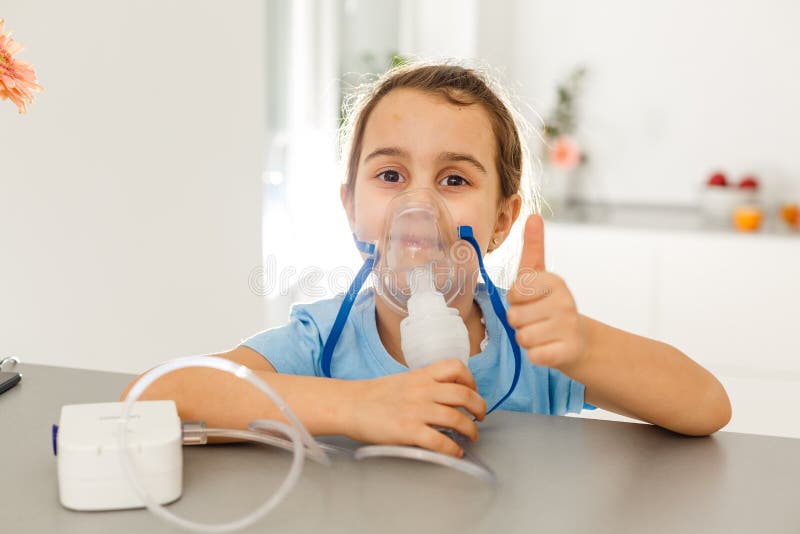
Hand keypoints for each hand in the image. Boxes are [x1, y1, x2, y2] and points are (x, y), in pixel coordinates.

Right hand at [346, 359, 486, 456]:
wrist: (349, 404)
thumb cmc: (373, 395)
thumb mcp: (403, 381)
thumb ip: (424, 385)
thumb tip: (443, 398)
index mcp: (421, 376)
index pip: (456, 368)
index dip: (471, 380)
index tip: (472, 391)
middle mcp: (423, 390)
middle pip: (464, 394)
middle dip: (479, 407)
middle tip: (480, 417)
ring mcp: (417, 411)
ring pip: (457, 418)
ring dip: (471, 430)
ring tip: (471, 437)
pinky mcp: (409, 431)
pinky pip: (440, 441)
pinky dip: (453, 449)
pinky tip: (454, 452)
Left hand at [506, 215, 587, 371]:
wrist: (579, 341)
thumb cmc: (550, 306)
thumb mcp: (540, 277)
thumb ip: (534, 248)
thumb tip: (534, 215)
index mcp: (554, 281)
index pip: (513, 293)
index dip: (516, 301)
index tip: (531, 302)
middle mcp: (564, 301)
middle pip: (515, 317)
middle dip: (520, 323)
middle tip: (537, 321)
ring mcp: (568, 326)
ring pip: (523, 337)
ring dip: (528, 340)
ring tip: (543, 334)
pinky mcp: (568, 351)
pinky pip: (534, 356)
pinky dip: (537, 356)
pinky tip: (549, 349)